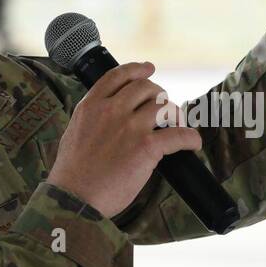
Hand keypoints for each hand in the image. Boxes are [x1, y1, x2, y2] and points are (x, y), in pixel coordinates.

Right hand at [47, 62, 200, 217]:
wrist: (74, 197)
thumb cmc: (72, 174)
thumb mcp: (74, 132)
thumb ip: (92, 118)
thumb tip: (107, 117)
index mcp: (91, 106)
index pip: (118, 75)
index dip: (138, 69)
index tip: (149, 68)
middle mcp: (111, 111)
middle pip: (146, 88)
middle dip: (159, 95)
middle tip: (163, 109)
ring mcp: (130, 127)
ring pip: (164, 107)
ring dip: (175, 115)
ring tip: (177, 125)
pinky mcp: (147, 147)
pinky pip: (178, 134)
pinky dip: (190, 138)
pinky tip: (193, 143)